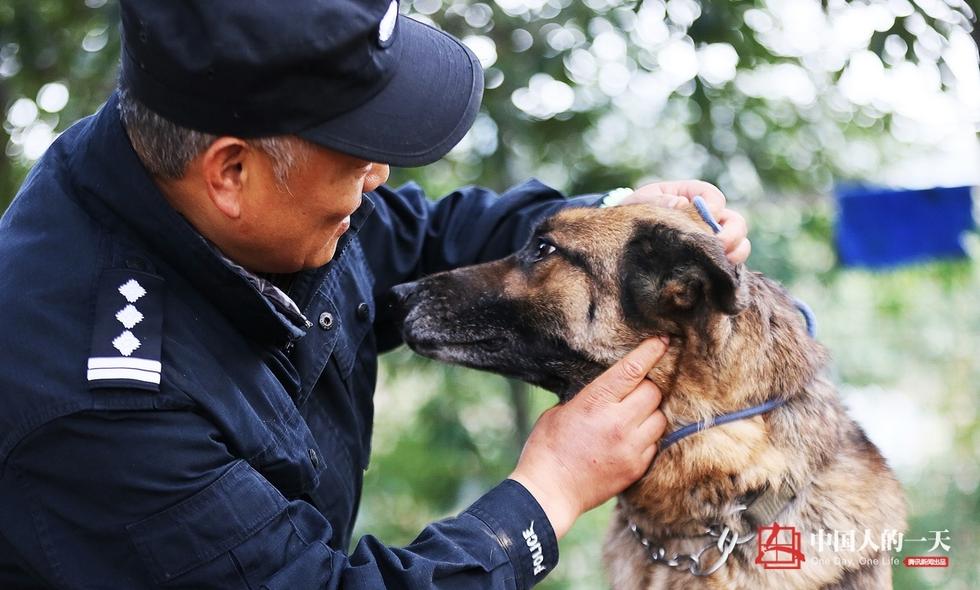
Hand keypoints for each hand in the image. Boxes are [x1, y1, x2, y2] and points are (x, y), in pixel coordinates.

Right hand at [508, 338, 668, 538]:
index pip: (633, 370)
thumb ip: (589, 398)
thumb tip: (609, 389)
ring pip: (660, 418)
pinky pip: (655, 444)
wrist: (548, 492)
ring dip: (650, 414)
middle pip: (653, 392)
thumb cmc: (546, 448)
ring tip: (633, 418)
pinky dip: (647, 438)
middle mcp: (618, 423)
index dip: (651, 352)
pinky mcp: (636, 468)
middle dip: (646, 388)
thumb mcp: (560, 411)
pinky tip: (629, 440)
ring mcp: (630, 447)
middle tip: (633, 393)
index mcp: (595, 403)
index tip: (663, 341)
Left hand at [618, 180, 750, 264]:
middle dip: (731, 234)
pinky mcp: (710, 260)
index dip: (713, 208)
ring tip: (719, 262)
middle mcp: (709, 218)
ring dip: (735, 253)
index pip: (714, 198)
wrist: (625, 236)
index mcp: (693, 196)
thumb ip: (658, 200)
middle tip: (717, 245)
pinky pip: (729, 266)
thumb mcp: (641, 202)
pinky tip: (715, 274)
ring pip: (739, 245)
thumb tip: (681, 203)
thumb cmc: (635, 213)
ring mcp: (712, 240)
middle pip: (736, 222)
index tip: (703, 219)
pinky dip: (728, 269)